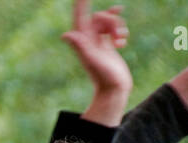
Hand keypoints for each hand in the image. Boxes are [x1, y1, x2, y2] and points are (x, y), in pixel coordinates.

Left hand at [65, 2, 131, 125]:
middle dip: (111, 20)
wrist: (114, 90)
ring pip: (109, 22)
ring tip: (121, 40)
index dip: (81, 3)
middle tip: (117, 35)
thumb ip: (81, 46)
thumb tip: (66, 35)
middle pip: (100, 17)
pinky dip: (121, 32)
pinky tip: (122, 44)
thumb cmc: (104, 76)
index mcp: (82, 40)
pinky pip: (114, 29)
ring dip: (118, 26)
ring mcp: (98, 42)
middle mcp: (88, 40)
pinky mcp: (108, 46)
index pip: (80, 16)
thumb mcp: (92, 60)